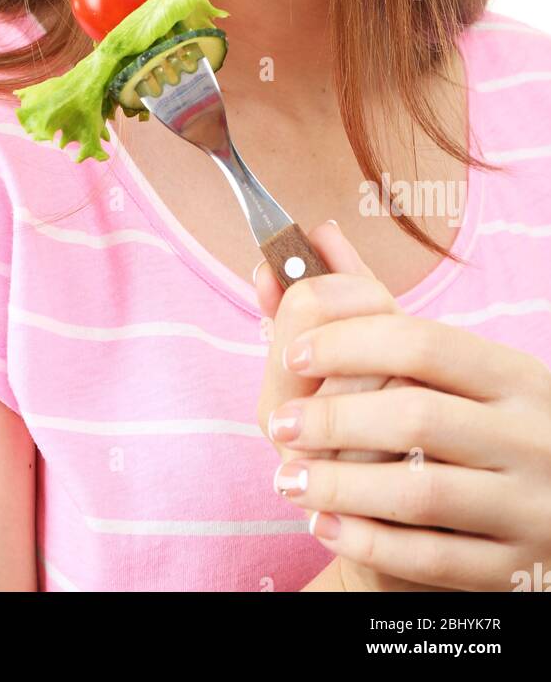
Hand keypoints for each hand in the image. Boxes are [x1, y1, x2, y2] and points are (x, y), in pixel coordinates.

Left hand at [257, 225, 550, 590]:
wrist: (549, 519)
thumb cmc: (474, 422)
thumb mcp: (447, 364)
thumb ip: (375, 304)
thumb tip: (314, 236)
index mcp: (511, 374)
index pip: (420, 342)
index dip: (346, 343)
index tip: (293, 355)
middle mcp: (528, 434)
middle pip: (414, 416)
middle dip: (332, 420)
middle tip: (278, 427)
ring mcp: (528, 503)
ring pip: (419, 494)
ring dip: (338, 485)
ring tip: (288, 478)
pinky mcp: (515, 565)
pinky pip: (431, 559)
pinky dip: (367, 542)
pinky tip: (324, 524)